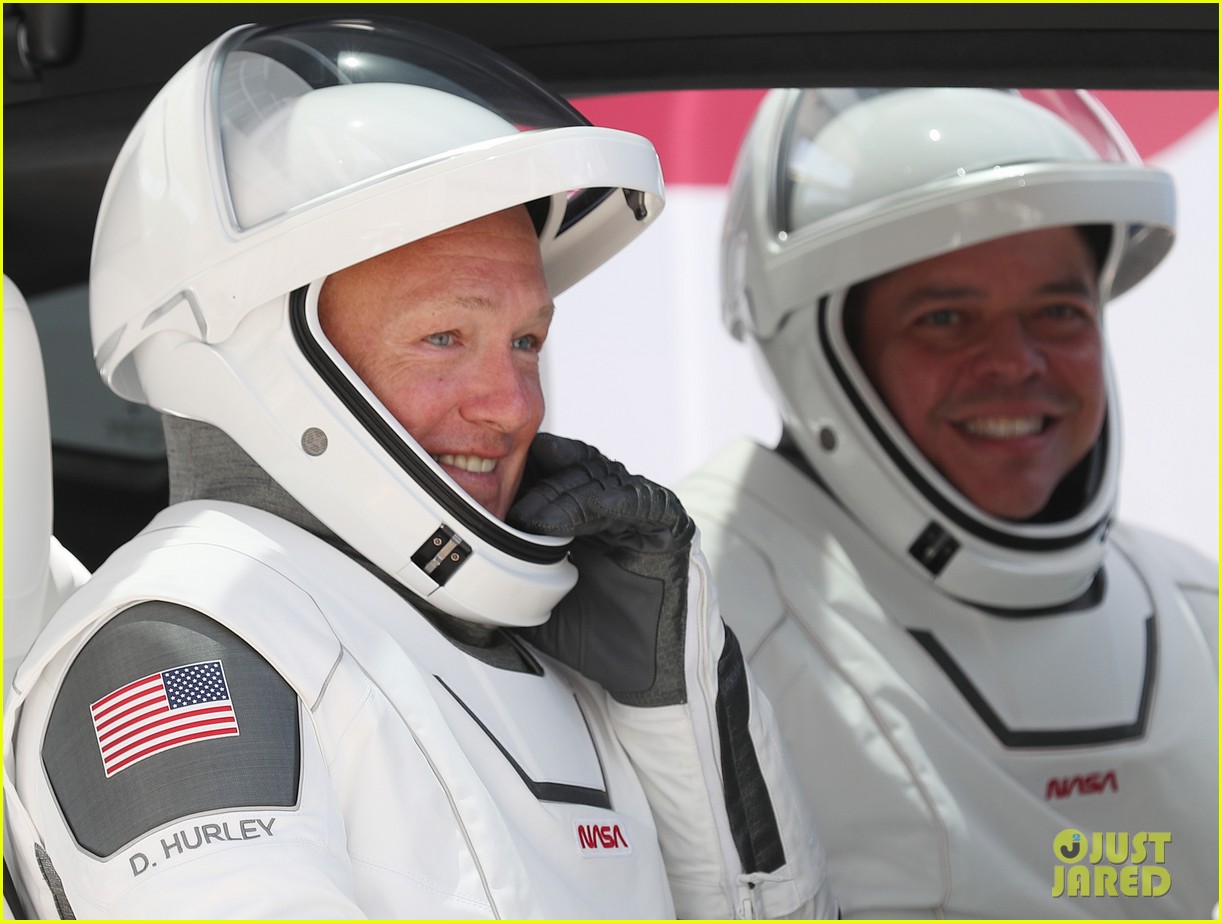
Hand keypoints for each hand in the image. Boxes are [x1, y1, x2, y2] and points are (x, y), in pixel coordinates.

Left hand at [508, 433, 693, 704]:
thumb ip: (499, 577)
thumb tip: (441, 577)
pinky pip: (635, 500)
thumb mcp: (531, 602)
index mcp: (579, 513)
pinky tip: (576, 515)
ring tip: (529, 520)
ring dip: (561, 496)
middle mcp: (611, 502)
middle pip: (571, 467)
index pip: (548, 470)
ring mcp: (640, 509)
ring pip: (598, 478)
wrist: (643, 673)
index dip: (518, 472)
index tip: (483, 486)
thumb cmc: (592, 638)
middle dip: (536, 482)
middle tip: (504, 509)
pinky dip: (603, 503)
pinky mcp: (667, 522)